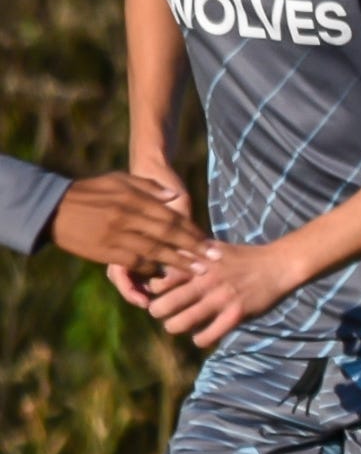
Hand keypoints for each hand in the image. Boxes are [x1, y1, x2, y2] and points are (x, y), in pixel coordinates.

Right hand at [57, 171, 200, 275]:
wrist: (53, 206)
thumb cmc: (89, 190)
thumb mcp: (119, 180)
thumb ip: (148, 187)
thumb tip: (173, 196)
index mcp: (133, 199)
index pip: (171, 216)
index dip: (192, 231)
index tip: (208, 241)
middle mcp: (128, 217)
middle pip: (168, 234)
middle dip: (193, 248)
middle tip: (214, 259)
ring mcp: (116, 235)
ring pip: (155, 251)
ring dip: (178, 262)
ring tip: (198, 271)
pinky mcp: (105, 251)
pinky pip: (134, 262)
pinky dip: (150, 268)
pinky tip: (163, 273)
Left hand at [141, 236, 301, 345]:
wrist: (278, 265)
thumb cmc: (244, 257)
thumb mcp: (214, 249)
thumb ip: (190, 255)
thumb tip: (166, 262)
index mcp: (197, 265)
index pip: (159, 282)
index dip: (153, 291)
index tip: (158, 294)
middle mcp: (204, 282)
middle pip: (164, 305)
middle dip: (157, 312)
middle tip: (161, 313)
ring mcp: (220, 299)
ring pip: (182, 323)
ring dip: (175, 328)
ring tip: (177, 326)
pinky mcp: (236, 313)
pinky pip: (209, 335)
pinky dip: (201, 340)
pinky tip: (202, 337)